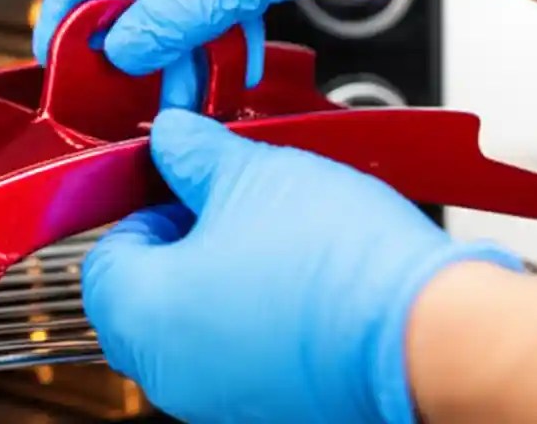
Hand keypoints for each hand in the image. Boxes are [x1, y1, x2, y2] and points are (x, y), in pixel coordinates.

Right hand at [33, 0, 536, 106]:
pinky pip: (217, 11)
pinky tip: (227, 75)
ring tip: (175, 95)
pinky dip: (218, 46)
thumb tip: (127, 45)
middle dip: (131, 34)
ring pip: (177, 2)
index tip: (58, 46)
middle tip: (117, 83)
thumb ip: (184, 8)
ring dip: (177, 51)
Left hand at [81, 109, 521, 423]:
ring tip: (272, 240)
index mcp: (141, 312)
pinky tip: (298, 285)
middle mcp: (167, 371)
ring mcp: (216, 401)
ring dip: (216, 282)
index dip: (145, 210)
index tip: (185, 187)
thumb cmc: (340, 266)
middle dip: (180, 246)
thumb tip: (173, 138)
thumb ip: (194, 154)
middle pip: (141, 297)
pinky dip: (251, 322)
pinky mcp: (267, 411)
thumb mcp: (253, 174)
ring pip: (188, 330)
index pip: (103, 256)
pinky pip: (234, 359)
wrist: (433, 334)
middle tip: (229, 208)